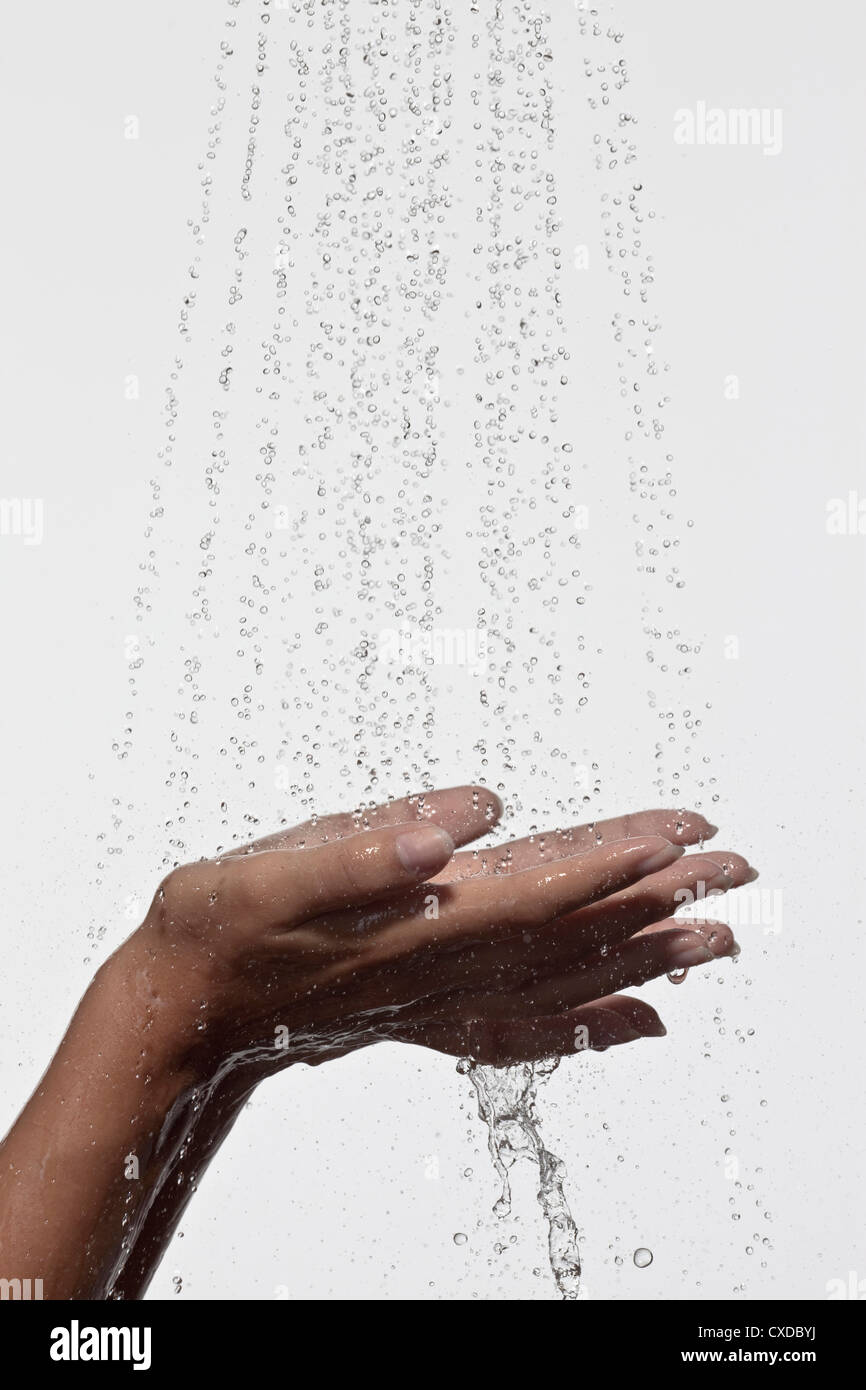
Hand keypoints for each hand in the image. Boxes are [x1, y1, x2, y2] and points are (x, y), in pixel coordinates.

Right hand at [125, 784, 754, 1080]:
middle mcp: (448, 967)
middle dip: (660, 898)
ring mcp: (445, 998)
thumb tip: (469, 813)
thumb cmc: (220, 928)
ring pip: (570, 977)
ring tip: (718, 936)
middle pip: (578, 932)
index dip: (617, 860)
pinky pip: (536, 1026)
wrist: (186, 1009)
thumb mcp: (273, 869)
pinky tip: (640, 1021)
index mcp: (419, 922)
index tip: (685, 833)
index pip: (543, 888)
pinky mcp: (433, 1013)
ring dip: (649, 952)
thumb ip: (369, 843)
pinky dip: (597, 1022)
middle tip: (738, 870)